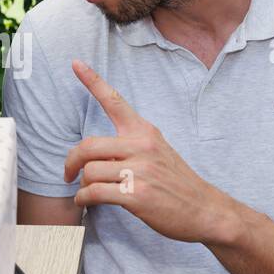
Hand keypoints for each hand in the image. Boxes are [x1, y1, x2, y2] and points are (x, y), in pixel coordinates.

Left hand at [64, 60, 237, 244]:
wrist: (204, 210)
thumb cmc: (176, 184)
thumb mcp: (158, 152)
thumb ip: (130, 146)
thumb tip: (95, 153)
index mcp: (145, 132)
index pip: (115, 101)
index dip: (92, 81)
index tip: (75, 63)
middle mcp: (142, 146)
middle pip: (88, 145)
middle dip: (71, 161)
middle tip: (68, 173)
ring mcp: (141, 171)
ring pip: (89, 171)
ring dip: (81, 185)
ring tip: (86, 192)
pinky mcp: (137, 195)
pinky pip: (95, 192)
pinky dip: (84, 199)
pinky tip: (87, 202)